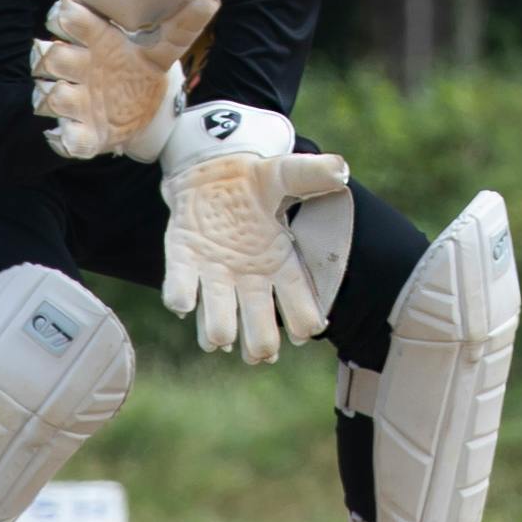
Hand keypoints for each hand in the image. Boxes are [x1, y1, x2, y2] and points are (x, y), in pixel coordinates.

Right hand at [31, 0, 216, 161]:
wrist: (138, 110)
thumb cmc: (139, 68)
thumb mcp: (163, 47)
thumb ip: (183, 23)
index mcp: (95, 41)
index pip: (69, 21)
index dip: (65, 17)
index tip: (66, 11)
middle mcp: (77, 68)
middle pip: (52, 57)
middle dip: (54, 57)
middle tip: (66, 58)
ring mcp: (76, 101)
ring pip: (50, 96)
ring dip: (57, 96)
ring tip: (69, 95)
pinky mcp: (80, 133)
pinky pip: (66, 138)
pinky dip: (68, 138)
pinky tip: (73, 136)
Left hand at [157, 102, 349, 364]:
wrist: (211, 172)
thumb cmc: (254, 179)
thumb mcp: (285, 172)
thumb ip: (312, 174)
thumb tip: (340, 169)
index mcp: (280, 262)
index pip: (299, 299)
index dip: (304, 318)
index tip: (308, 331)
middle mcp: (249, 278)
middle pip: (260, 321)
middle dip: (261, 340)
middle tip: (263, 352)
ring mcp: (215, 275)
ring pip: (219, 315)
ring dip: (218, 329)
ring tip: (220, 338)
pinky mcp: (183, 261)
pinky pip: (180, 285)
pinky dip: (180, 296)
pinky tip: (182, 304)